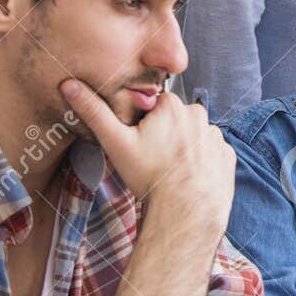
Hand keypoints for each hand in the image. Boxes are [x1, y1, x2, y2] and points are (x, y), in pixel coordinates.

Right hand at [60, 78, 233, 209]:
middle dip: (163, 135)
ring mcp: (216, 136)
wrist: (186, 212)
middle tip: (152, 160)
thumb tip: (68, 84)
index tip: (139, 143)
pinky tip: (189, 178)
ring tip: (170, 172)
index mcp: (172, 105)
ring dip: (182, 149)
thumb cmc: (149, 176)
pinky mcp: (227, 156)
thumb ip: (94, 112)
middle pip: (173, 120)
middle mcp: (199, 114)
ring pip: (192, 137)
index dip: (143, 124)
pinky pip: (210, 154)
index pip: (153, 106)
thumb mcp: (116, 143)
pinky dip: (200, 163)